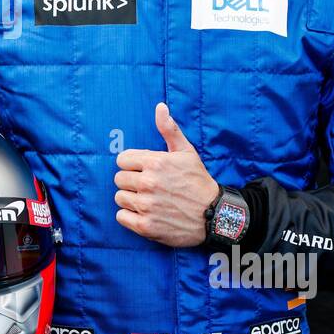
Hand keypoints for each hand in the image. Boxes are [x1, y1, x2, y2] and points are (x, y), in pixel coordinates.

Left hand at [112, 101, 220, 247]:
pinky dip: (130, 217)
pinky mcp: (145, 226)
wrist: (214, 216)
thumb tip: (159, 107)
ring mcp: (146, 206)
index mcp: (155, 162)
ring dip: (131, 199)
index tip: (144, 171)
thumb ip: (169, 129)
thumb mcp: (186, 152)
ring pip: (119, 197)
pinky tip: (145, 214)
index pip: (122, 160)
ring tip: (148, 200)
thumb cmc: (198, 182)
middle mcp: (148, 183)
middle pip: (119, 179)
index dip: (132, 165)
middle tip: (148, 187)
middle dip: (131, 182)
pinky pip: (121, 216)